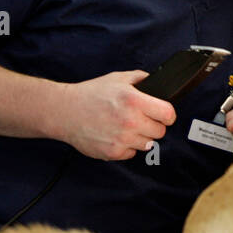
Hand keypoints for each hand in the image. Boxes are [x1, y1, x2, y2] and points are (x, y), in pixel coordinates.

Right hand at [53, 70, 175, 160]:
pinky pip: (132, 153)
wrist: (65, 111)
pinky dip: (127, 147)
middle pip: (160, 132)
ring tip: (125, 127)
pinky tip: (116, 135)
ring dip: (140, 137)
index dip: (167, 114)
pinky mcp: (113, 152)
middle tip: (140, 119)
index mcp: (134, 100)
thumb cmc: (91, 94)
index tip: (163, 114)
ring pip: (148, 144)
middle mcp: (130, 121)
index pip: (168, 114)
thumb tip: (157, 82)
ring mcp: (122, 139)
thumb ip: (140, 79)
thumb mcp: (117, 78)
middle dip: (153, 125)